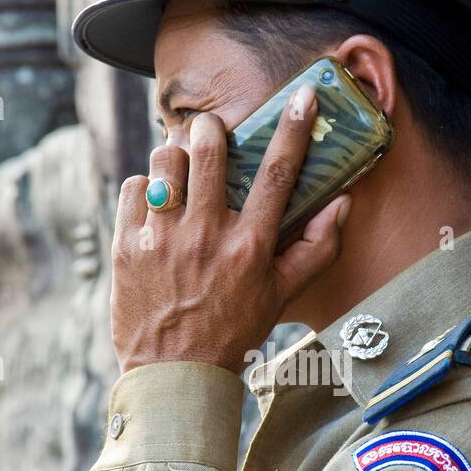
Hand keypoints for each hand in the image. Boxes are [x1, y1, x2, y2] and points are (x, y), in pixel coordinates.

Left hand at [110, 83, 350, 375]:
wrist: (174, 374)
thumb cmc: (232, 332)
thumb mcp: (281, 295)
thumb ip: (316, 249)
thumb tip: (344, 204)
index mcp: (249, 247)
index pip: (278, 173)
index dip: (294, 127)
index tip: (303, 96)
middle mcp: (205, 236)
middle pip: (208, 148)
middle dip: (210, 129)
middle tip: (211, 134)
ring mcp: (161, 239)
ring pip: (163, 160)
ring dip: (174, 153)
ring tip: (180, 167)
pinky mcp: (127, 246)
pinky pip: (132, 188)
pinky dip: (144, 186)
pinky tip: (155, 203)